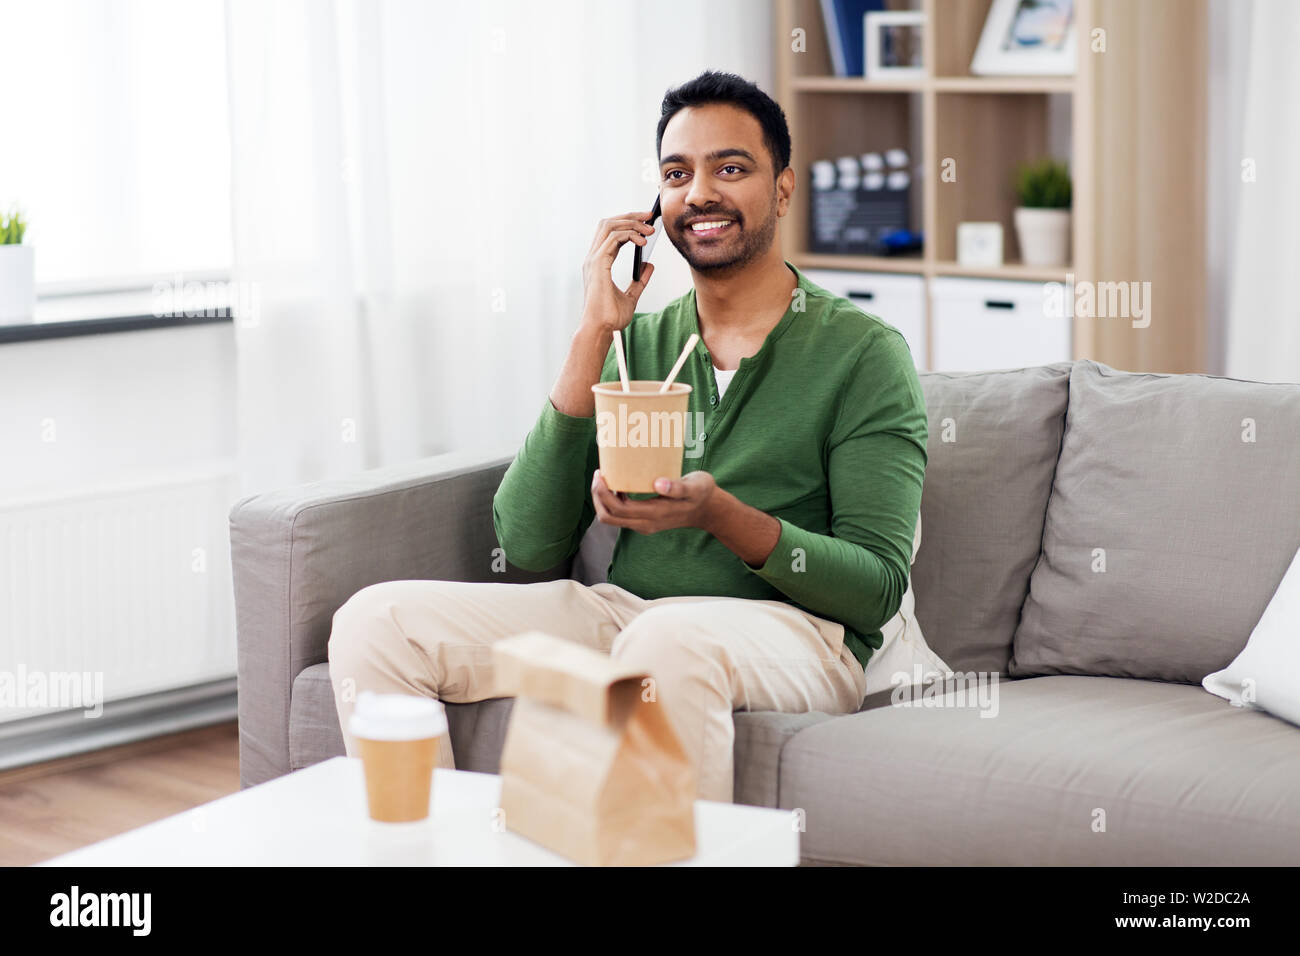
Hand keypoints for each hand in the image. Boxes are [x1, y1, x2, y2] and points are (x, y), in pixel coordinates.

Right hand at [580, 208, 657, 333]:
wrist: (602, 330)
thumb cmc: (611, 318)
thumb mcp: (631, 296)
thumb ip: (639, 281)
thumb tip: (649, 265)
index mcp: (598, 264)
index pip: (610, 233)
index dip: (627, 224)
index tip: (646, 223)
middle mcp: (593, 258)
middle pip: (608, 223)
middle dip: (630, 216)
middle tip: (650, 217)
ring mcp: (593, 260)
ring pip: (609, 226)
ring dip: (631, 223)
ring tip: (649, 230)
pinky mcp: (598, 264)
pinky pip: (614, 238)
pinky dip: (629, 235)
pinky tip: (643, 242)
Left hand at [591, 469, 717, 534]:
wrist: (709, 511)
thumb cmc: (702, 494)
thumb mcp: (695, 486)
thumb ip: (678, 487)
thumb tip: (659, 484)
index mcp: (654, 514)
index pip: (617, 509)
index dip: (603, 493)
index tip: (601, 474)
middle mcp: (645, 523)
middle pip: (609, 517)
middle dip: (598, 497)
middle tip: (599, 475)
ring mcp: (644, 524)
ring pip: (612, 519)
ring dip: (603, 500)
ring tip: (605, 478)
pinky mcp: (645, 521)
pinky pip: (620, 516)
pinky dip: (612, 502)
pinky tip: (617, 485)